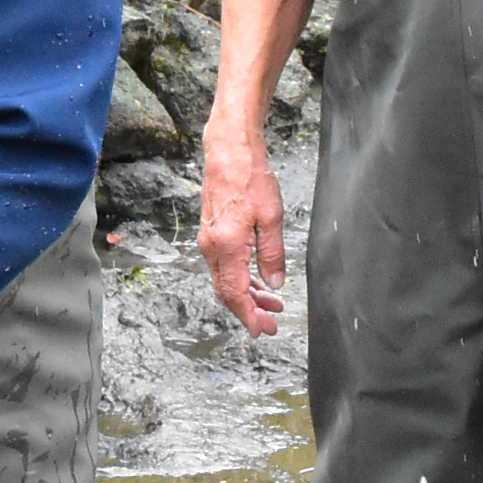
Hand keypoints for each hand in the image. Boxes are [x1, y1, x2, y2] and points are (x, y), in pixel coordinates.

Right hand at [199, 126, 285, 335]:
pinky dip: (240, 279)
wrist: (228, 152)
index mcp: (227, 246)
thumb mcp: (271, 218)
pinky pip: (224, 266)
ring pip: (225, 280)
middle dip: (249, 310)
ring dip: (247, 295)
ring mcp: (209, 241)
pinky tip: (257, 281)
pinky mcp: (212, 233)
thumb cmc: (250, 178)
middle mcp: (212, 247)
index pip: (235, 293)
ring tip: (271, 302)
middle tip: (271, 322)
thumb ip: (272, 255)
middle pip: (227, 292)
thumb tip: (273, 284)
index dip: (249, 315)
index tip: (262, 329)